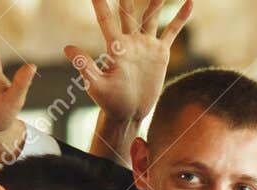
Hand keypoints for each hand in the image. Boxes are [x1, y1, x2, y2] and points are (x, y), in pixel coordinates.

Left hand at [64, 0, 192, 124]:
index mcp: (115, 47)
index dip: (101, 3)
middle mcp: (130, 41)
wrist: (128, 111)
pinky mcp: (160, 53)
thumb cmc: (109, 101)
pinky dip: (180, 18)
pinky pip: (172, 32)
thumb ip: (85, 66)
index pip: (107, 19)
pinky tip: (188, 3)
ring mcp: (146, 45)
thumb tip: (67, 48)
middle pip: (129, 11)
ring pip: (151, 16)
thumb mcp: (96, 85)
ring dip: (155, 1)